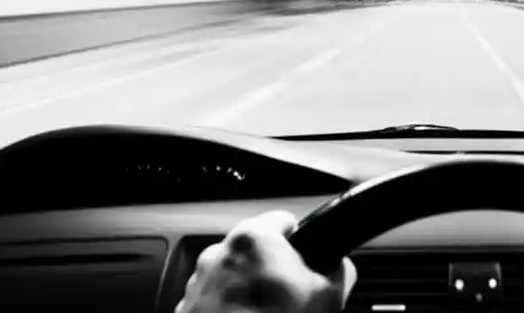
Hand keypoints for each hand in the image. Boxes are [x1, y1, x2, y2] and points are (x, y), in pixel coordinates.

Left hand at [176, 210, 355, 312]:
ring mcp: (196, 284)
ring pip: (229, 275)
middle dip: (269, 269)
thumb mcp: (329, 298)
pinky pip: (211, 300)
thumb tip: (338, 266)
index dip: (299, 240)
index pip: (283, 219)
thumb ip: (338, 269)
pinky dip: (225, 309)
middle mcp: (217, 254)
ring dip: (245, 289)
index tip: (303, 257)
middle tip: (288, 296)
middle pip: (253, 249)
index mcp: (253, 239)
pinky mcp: (185, 310)